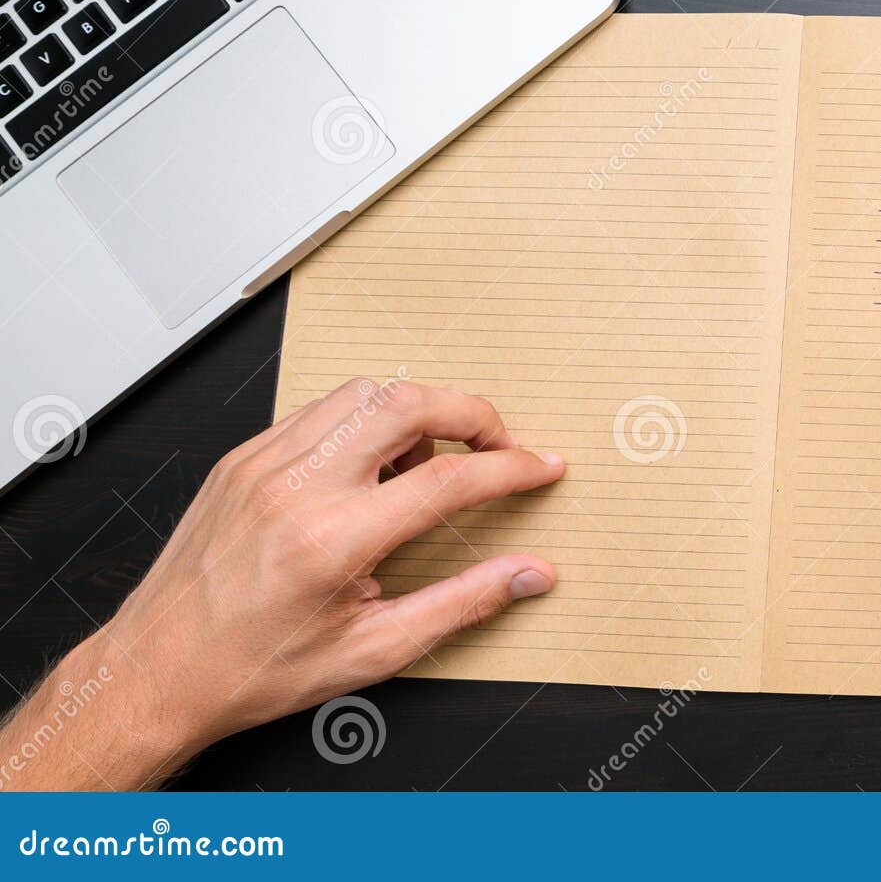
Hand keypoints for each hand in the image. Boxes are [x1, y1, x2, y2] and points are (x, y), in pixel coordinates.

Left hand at [7, 378, 562, 788]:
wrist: (154, 672)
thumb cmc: (254, 670)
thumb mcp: (372, 652)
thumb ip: (462, 603)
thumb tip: (530, 574)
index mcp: (332, 541)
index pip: (449, 479)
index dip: (511, 468)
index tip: (543, 467)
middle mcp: (296, 488)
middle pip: (408, 402)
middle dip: (471, 413)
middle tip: (496, 446)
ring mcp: (262, 463)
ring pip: (363, 392)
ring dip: (415, 413)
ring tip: (426, 465)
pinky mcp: (242, 458)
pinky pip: (319, 411)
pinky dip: (363, 424)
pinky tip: (371, 469)